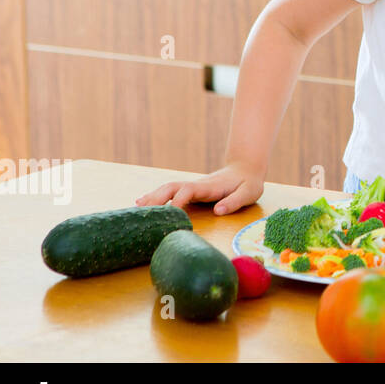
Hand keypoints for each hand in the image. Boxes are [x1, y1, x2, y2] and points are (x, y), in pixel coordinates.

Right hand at [134, 161, 264, 215]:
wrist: (246, 169)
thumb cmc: (248, 183)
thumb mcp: (249, 192)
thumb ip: (235, 201)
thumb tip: (218, 211)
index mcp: (209, 186)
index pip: (188, 191)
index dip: (178, 201)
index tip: (169, 214)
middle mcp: (197, 185)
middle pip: (172, 187)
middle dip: (157, 198)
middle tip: (142, 212)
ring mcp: (192, 187)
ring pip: (168, 188)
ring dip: (152, 196)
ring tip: (136, 208)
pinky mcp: (191, 191)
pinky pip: (170, 192)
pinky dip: (155, 196)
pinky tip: (142, 203)